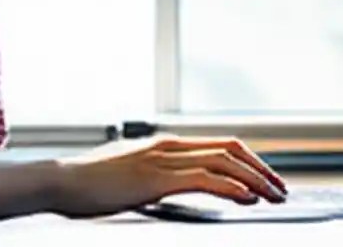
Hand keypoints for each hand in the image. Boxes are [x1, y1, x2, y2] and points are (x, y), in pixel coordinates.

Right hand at [50, 136, 288, 216]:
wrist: (61, 181)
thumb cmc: (90, 184)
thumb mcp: (131, 175)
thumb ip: (156, 176)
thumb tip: (173, 186)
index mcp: (167, 144)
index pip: (221, 145)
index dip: (250, 161)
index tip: (267, 179)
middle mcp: (170, 146)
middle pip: (231, 148)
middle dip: (261, 168)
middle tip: (281, 189)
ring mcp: (164, 159)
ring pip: (224, 161)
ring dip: (255, 179)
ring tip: (273, 196)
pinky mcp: (156, 178)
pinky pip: (204, 178)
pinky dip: (231, 187)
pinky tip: (246, 198)